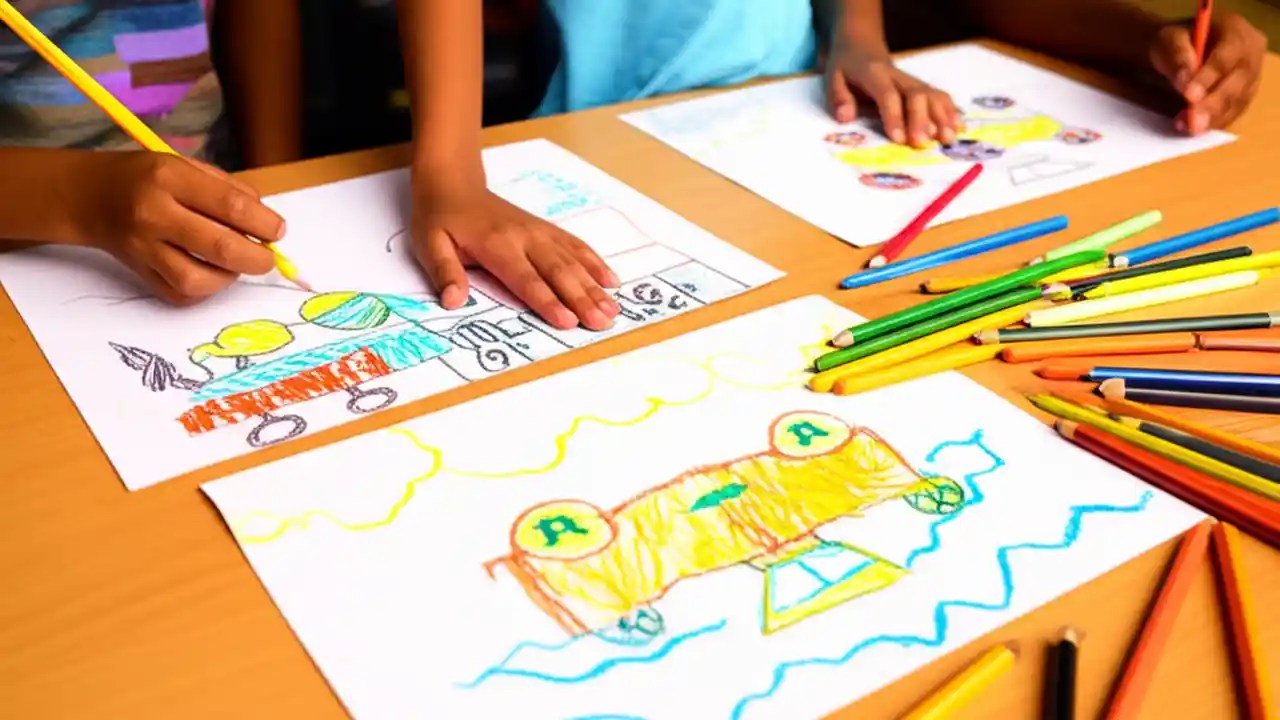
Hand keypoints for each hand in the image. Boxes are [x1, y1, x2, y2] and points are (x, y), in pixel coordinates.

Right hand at [71, 151, 285, 304]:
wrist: (90, 196)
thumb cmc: (148, 178)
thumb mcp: (186, 166)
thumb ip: (228, 189)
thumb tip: (266, 221)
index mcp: (170, 178)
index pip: (231, 206)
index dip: (264, 224)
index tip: (278, 230)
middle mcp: (154, 214)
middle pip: (220, 248)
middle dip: (256, 258)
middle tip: (266, 257)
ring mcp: (143, 248)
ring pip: (198, 280)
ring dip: (229, 278)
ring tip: (235, 264)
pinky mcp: (139, 273)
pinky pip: (180, 294)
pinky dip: (205, 290)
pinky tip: (210, 273)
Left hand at [409, 182, 619, 330]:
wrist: (453, 182)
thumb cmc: (440, 218)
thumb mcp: (429, 245)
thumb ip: (444, 272)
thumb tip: (453, 301)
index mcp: (496, 245)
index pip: (526, 279)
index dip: (547, 301)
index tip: (568, 321)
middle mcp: (524, 237)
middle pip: (558, 271)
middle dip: (582, 298)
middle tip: (602, 322)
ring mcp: (539, 232)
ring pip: (572, 260)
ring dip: (594, 286)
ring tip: (613, 309)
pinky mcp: (546, 230)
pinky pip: (575, 246)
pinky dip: (595, 263)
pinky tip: (611, 281)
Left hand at [825, 38, 960, 146]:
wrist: (862, 47)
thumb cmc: (847, 68)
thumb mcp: (833, 78)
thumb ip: (839, 98)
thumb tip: (845, 117)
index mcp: (875, 74)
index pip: (888, 95)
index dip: (894, 116)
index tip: (899, 139)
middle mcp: (898, 76)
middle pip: (915, 95)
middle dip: (921, 119)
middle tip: (922, 143)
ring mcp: (912, 80)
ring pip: (931, 94)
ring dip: (942, 116)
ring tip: (948, 138)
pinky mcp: (921, 86)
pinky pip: (939, 96)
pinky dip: (950, 111)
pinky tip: (959, 127)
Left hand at [1150, 13, 1266, 133]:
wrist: (1180, 50)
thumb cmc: (1176, 41)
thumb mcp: (1169, 40)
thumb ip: (1177, 56)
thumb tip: (1185, 81)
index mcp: (1236, 31)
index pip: (1226, 57)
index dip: (1208, 78)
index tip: (1189, 95)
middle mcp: (1251, 53)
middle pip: (1238, 82)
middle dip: (1213, 104)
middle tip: (1193, 122)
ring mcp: (1252, 76)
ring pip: (1238, 101)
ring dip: (1213, 118)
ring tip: (1187, 127)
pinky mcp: (1244, 95)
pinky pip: (1234, 112)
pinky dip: (1214, 122)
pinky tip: (1193, 128)